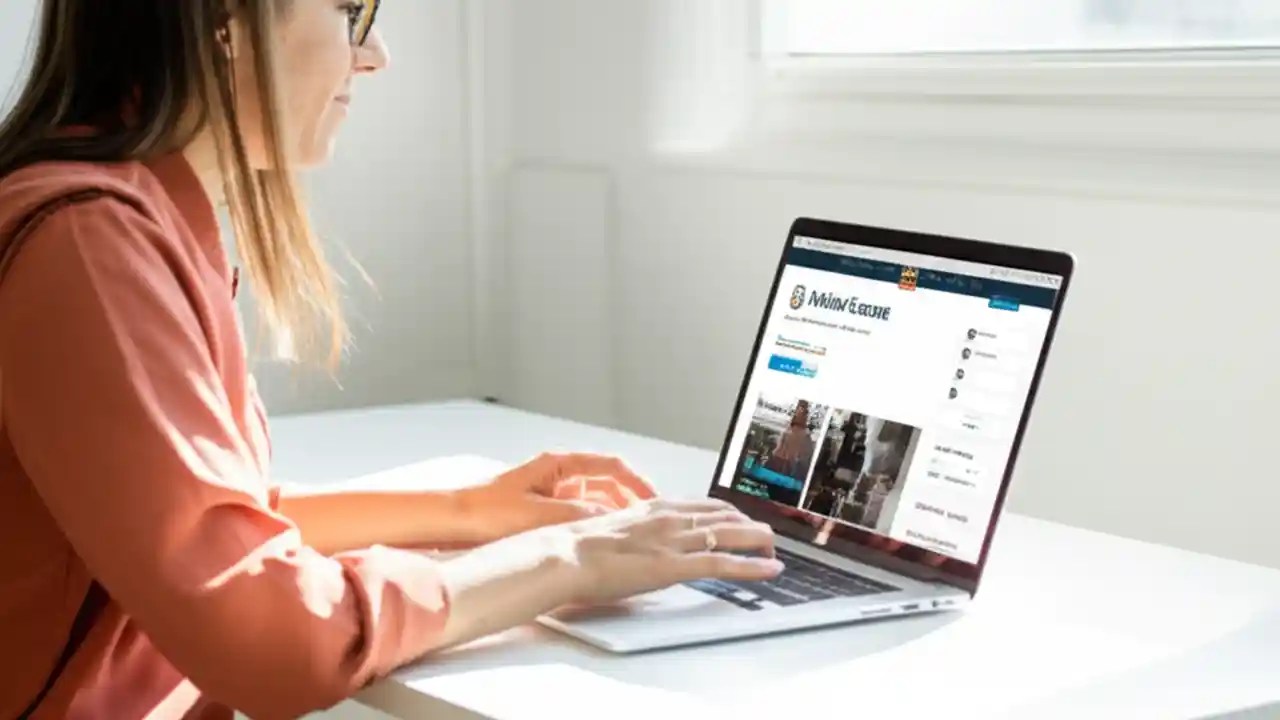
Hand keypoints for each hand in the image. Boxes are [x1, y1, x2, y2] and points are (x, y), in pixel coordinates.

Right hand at [434, 497, 781, 649]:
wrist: (563, 555)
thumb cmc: (577, 548)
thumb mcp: (612, 530)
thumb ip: (634, 532)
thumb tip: (642, 543)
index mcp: (654, 507)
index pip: (703, 504)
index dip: (728, 511)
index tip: (740, 517)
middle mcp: (670, 517)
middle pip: (724, 515)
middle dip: (749, 524)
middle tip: (764, 534)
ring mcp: (675, 540)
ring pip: (731, 536)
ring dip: (758, 542)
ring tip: (775, 548)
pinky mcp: (675, 566)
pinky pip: (725, 565)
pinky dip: (753, 567)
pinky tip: (770, 570)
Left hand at [455, 452, 657, 543]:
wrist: (450, 521)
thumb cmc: (485, 510)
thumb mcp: (539, 514)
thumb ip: (577, 517)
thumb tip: (612, 522)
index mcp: (559, 464)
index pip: (611, 466)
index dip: (637, 482)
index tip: (654, 500)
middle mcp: (558, 475)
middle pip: (607, 485)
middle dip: (629, 503)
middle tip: (648, 524)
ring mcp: (551, 493)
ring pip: (594, 503)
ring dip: (612, 517)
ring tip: (628, 536)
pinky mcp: (543, 512)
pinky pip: (578, 517)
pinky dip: (592, 528)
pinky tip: (598, 544)